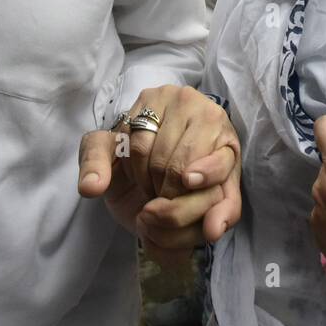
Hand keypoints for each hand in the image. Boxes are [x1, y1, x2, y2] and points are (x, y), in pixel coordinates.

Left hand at [78, 87, 241, 269]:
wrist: (153, 185)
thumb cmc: (130, 165)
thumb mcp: (106, 157)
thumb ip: (93, 162)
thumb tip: (92, 187)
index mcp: (156, 98)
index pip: (140, 145)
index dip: (136, 175)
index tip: (137, 184)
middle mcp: (192, 103)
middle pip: (171, 164)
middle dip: (158, 192)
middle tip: (153, 200)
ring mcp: (217, 128)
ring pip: (195, 179)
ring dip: (178, 206)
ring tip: (169, 204)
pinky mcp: (233, 156)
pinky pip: (226, 183)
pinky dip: (219, 210)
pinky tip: (210, 228)